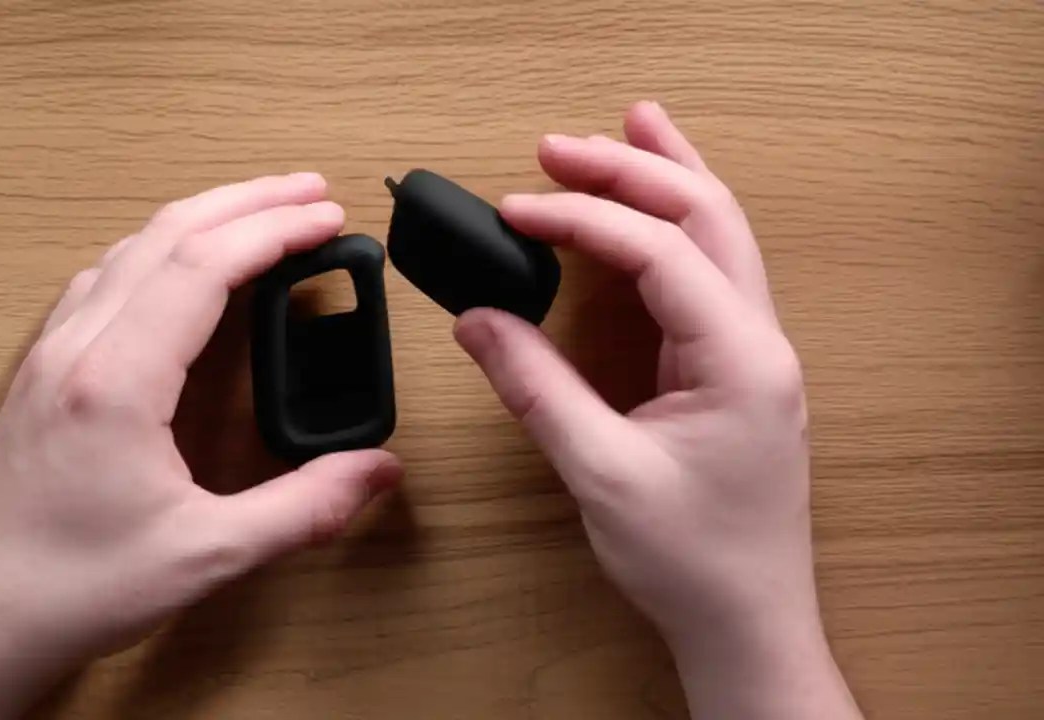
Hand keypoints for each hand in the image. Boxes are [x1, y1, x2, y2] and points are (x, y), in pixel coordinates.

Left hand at [0, 173, 401, 719]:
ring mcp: (49, 357)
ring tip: (260, 214)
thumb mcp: (206, 557)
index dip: (274, 230)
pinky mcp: (39, 376)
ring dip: (199, 219)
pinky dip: (156, 252)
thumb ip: (303, 509)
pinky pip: (100, 281)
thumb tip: (379, 471)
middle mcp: (74, 351)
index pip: (203, 266)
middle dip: (246, 201)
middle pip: (165, 235)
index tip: (330, 217)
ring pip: (126, 250)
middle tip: (312, 191)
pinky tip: (178, 269)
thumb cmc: (74, 592)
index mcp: (115, 382)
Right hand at [455, 103, 859, 717]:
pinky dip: (676, 226)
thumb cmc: (688, 560)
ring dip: (668, 178)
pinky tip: (649, 206)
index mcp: (739, 358)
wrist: (747, 622)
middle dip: (633, 168)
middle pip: (706, 216)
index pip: (658, 252)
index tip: (513, 209)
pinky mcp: (736, 368)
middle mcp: (760, 340)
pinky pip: (713, 271)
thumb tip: (477, 317)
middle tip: (556, 145)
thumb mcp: (599, 473)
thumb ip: (537, 387)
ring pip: (721, 234)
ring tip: (624, 129)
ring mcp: (756, 351)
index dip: (582, 218)